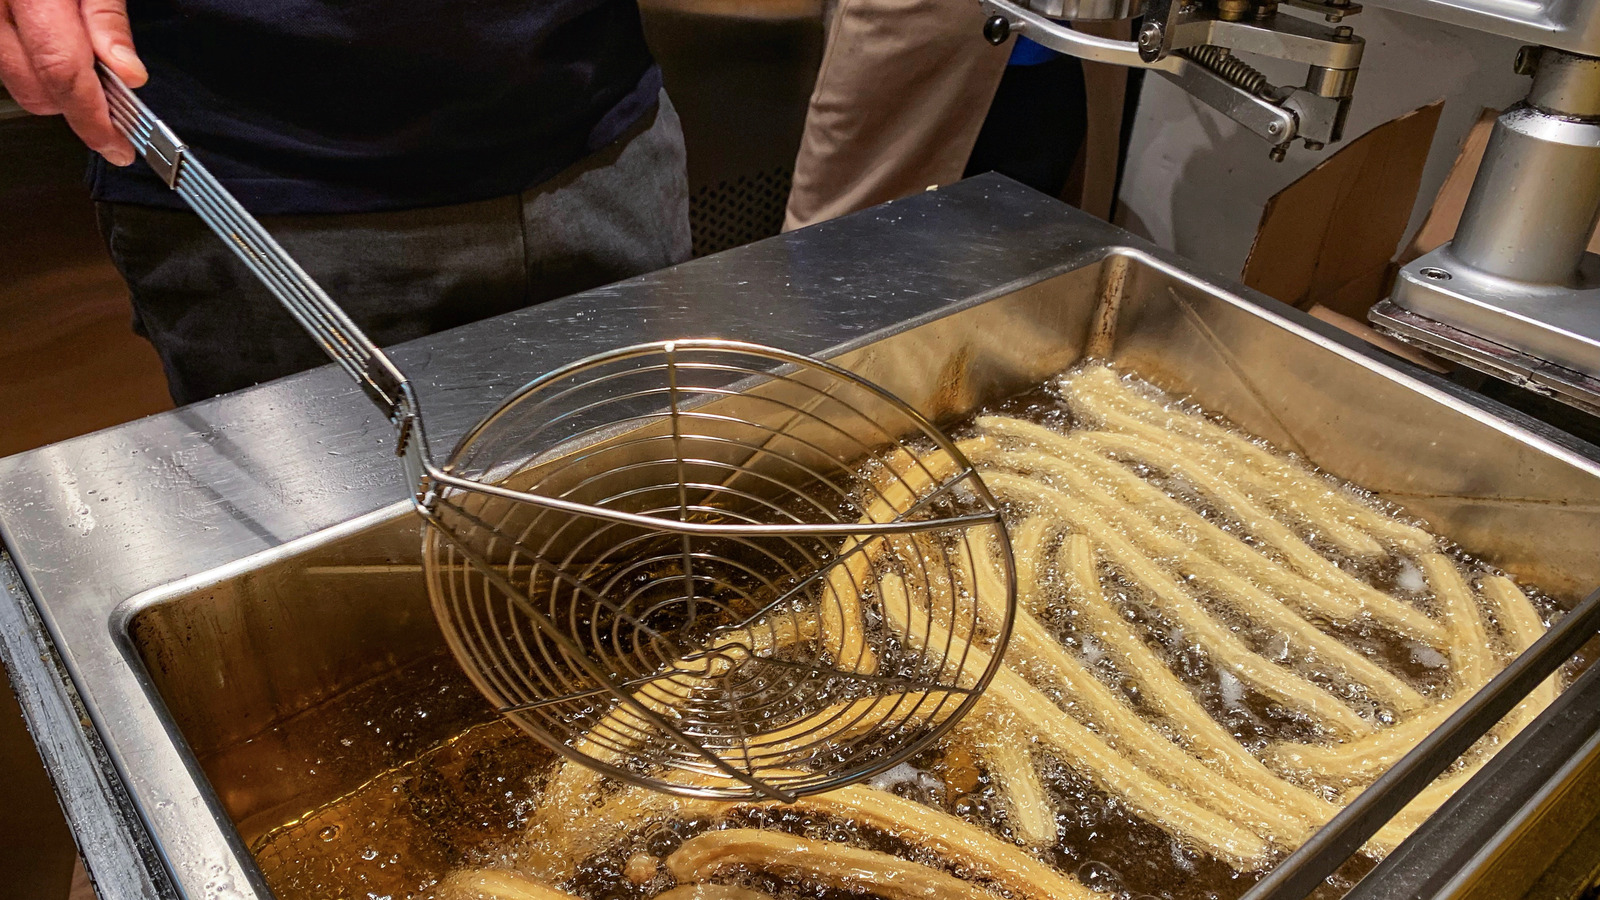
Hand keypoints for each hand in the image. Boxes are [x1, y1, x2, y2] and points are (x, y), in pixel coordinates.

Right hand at [0, 0, 145, 164]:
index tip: (119, 145)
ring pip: (11, 76)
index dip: (93, 119)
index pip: (61, 71)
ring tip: (83, 59)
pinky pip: (0, 56)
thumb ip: (105, 14)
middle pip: (31, 85)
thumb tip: (127, 71)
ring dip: (50, 83)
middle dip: (76, 105)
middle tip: (115, 103)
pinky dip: (28, 61)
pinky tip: (51, 43)